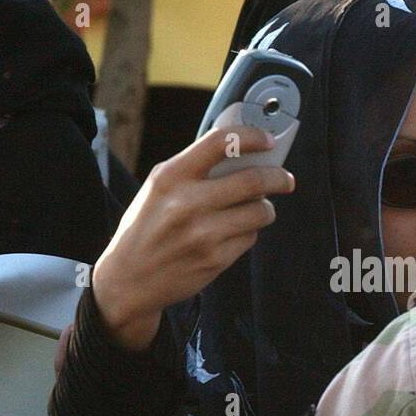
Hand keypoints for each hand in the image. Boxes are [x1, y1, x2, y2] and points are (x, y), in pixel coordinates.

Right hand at [91, 127, 294, 350]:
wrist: (129, 278)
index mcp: (171, 176)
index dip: (253, 137)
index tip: (268, 140)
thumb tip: (244, 152)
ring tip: (257, 208)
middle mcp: (188, 203)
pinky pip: (251, 236)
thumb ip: (194, 168)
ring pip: (260, 211)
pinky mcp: (216, 259)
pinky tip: (233, 231)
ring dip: (266, 207)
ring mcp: (204, 233)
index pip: (221, 142)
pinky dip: (249, 231)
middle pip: (254, 180)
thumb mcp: (158, 187)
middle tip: (285, 179)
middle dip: (279, 177)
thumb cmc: (147, 226)